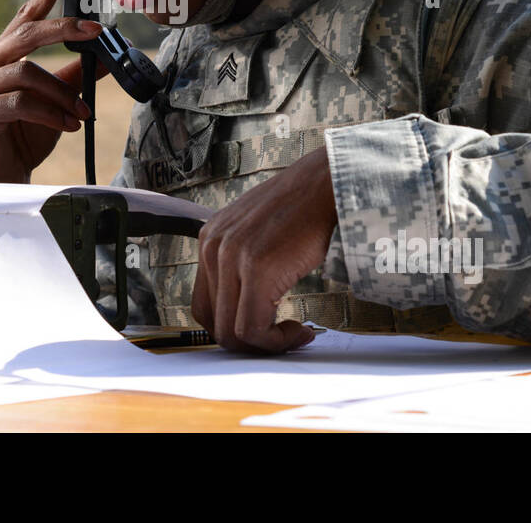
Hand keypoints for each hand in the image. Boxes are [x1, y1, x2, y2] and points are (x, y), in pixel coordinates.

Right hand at [0, 0, 108, 182]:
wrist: (1, 181)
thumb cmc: (25, 139)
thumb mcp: (55, 102)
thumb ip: (72, 77)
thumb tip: (107, 55)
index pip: (22, 19)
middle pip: (25, 35)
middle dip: (63, 29)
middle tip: (96, 32)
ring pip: (27, 72)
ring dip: (63, 93)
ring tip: (84, 113)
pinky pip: (21, 103)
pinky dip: (52, 113)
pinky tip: (69, 127)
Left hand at [191, 147, 337, 351]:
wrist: (326, 185)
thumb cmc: (301, 208)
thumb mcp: (256, 232)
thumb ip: (242, 262)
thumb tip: (246, 305)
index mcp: (210, 240)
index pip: (204, 305)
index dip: (232, 327)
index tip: (264, 330)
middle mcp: (212, 248)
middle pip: (213, 323)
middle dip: (248, 343)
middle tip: (280, 340)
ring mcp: (232, 259)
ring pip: (232, 332)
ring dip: (265, 345)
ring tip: (294, 334)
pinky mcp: (257, 270)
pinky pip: (254, 329)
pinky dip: (277, 342)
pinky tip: (302, 330)